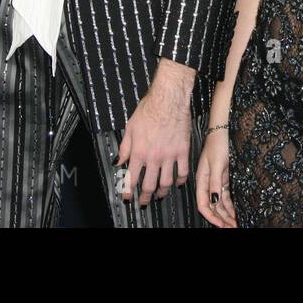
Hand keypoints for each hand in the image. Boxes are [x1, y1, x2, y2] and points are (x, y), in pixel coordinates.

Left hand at [117, 57, 193, 205]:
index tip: (127, 198)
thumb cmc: (149, 109)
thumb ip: (124, 148)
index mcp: (139, 152)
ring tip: (160, 196)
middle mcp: (154, 157)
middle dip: (145, 197)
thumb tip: (119, 162)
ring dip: (162, 192)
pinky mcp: (183, 151)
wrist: (169, 99)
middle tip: (144, 202)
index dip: (128, 191)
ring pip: (166, 182)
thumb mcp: (130, 128)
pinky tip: (178, 183)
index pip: (131, 178)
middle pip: (149, 185)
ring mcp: (170, 155)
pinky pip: (183, 171)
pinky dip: (181, 180)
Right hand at [195, 122, 235, 227]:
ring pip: (219, 204)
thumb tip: (214, 201)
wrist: (222, 132)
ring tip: (235, 223)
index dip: (212, 217)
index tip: (222, 225)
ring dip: (226, 215)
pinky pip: (225, 197)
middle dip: (221, 219)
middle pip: (212, 207)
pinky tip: (235, 213)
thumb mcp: (216, 164)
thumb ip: (215, 183)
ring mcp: (215, 182)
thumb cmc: (217, 145)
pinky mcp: (222, 180)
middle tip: (232, 227)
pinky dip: (230, 206)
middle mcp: (207, 184)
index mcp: (202, 181)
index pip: (204, 205)